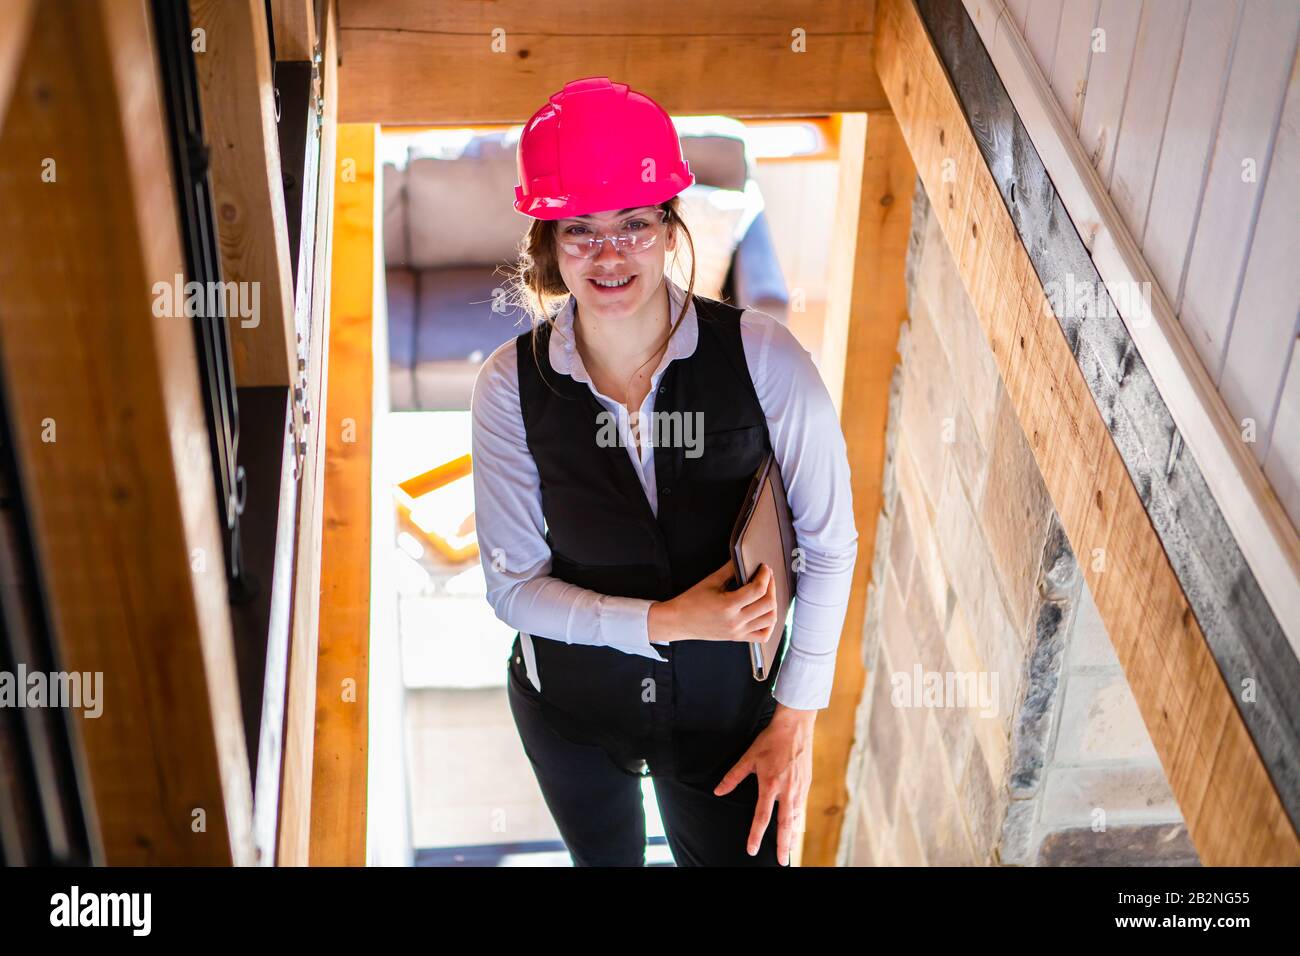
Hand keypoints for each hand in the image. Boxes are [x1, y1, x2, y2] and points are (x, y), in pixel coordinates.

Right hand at [647, 560, 777, 644]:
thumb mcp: (710, 581)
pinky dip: (769, 624)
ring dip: (773, 604)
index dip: (765, 576)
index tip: (764, 568)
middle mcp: (735, 621)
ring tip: (768, 593)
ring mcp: (738, 631)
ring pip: (769, 620)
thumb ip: (729, 569)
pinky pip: (763, 636)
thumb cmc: (691, 601)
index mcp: (728, 606)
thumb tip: (743, 558)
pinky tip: (766, 613)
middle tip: (767, 577)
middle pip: (767, 604)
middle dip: (772, 587)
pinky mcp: (738, 638)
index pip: (757, 590)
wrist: (678, 621)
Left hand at [713, 703, 816, 863]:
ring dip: (793, 835)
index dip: (756, 835)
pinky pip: (801, 807)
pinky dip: (799, 820)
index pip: (762, 817)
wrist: (795, 727)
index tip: (752, 849)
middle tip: (781, 861)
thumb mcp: (749, 758)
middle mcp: (786, 790)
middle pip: (785, 825)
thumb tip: (718, 791)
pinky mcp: (806, 783)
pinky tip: (797, 826)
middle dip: (783, 846)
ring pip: (796, 818)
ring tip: (790, 849)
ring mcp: (799, 788)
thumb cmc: (770, 740)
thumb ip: (733, 777)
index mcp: (770, 785)